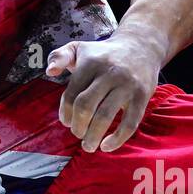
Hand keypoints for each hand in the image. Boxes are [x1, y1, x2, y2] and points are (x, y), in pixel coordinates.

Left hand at [46, 34, 160, 152]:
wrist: (141, 47)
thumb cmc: (104, 54)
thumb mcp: (79, 48)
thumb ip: (59, 56)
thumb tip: (50, 72)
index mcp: (90, 63)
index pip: (71, 94)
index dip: (65, 113)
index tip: (67, 122)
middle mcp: (108, 73)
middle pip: (85, 106)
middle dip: (77, 126)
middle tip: (77, 134)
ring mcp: (126, 86)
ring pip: (105, 116)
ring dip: (93, 136)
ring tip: (89, 146)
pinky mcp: (142, 96)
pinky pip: (129, 123)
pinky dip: (117, 139)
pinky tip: (107, 146)